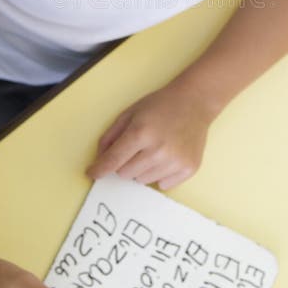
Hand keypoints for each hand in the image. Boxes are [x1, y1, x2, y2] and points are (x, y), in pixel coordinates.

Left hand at [86, 83, 213, 189]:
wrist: (195, 103)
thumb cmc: (160, 105)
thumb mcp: (130, 113)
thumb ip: (111, 135)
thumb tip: (101, 159)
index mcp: (141, 133)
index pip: (113, 160)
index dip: (99, 169)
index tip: (92, 174)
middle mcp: (158, 150)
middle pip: (125, 174)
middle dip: (125, 163)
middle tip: (137, 147)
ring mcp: (175, 162)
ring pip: (143, 180)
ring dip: (143, 169)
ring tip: (155, 150)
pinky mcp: (188, 169)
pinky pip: (163, 185)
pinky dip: (160, 174)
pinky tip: (168, 156)